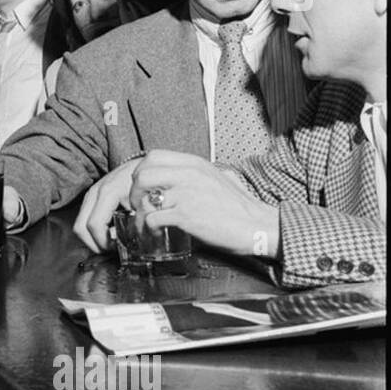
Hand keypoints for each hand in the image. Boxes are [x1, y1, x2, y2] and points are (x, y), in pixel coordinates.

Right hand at [73, 157, 143, 253]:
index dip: (103, 243)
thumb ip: (136, 224)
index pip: (94, 226)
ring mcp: (92, 193)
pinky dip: (94, 229)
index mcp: (108, 193)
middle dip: (94, 244)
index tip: (116, 248)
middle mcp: (95, 192)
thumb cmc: (149, 185)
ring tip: (112, 241)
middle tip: (111, 249)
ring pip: (79, 225)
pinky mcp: (92, 196)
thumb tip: (128, 243)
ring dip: (93, 237)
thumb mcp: (146, 205)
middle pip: (80, 227)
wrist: (149, 166)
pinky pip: (85, 218)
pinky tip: (110, 231)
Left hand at [129, 150, 281, 259]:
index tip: (142, 187)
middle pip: (142, 174)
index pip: (153, 156)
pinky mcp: (186, 215)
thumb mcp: (216, 178)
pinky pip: (152, 218)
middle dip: (133, 192)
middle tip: (136, 206)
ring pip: (144, 198)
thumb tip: (179, 178)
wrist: (258, 226)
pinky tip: (154, 233)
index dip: (140, 172)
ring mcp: (186, 194)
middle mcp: (188, 174)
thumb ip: (195, 175)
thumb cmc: (238, 207)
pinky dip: (148, 227)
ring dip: (138, 213)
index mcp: (194, 163)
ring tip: (143, 223)